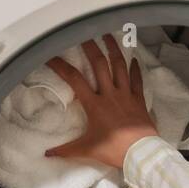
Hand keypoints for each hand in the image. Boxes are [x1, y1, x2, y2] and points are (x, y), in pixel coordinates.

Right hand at [45, 33, 157, 168]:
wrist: (140, 154)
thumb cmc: (114, 150)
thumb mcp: (87, 150)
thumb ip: (66, 150)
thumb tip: (48, 154)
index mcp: (94, 104)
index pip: (74, 79)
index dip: (61, 66)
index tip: (51, 56)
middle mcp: (110, 94)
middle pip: (99, 64)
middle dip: (90, 47)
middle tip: (83, 33)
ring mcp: (126, 95)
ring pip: (120, 66)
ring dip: (114, 49)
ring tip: (108, 36)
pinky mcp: (139, 100)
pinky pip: (137, 80)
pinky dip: (135, 68)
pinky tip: (133, 59)